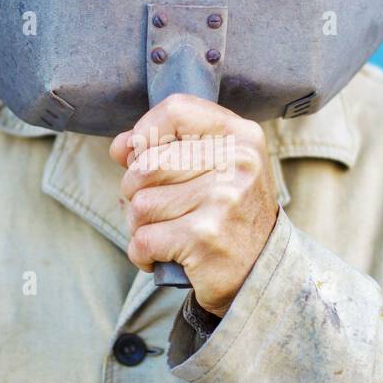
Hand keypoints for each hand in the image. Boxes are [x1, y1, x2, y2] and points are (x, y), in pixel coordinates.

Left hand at [109, 94, 279, 317]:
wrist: (263, 272)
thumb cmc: (231, 215)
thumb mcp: (217, 167)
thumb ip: (169, 146)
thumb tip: (120, 146)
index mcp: (242, 137)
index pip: (175, 110)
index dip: (146, 134)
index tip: (146, 157)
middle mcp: (237, 163)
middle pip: (145, 164)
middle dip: (137, 192)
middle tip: (162, 210)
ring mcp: (222, 200)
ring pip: (139, 205)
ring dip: (141, 226)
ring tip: (169, 232)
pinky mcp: (205, 238)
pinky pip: (143, 240)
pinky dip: (143, 253)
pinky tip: (166, 255)